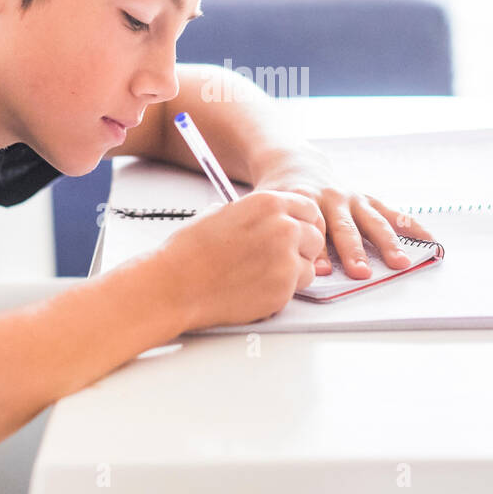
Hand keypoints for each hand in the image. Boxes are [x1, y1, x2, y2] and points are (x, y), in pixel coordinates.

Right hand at [153, 190, 325, 328]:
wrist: (177, 284)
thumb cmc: (190, 252)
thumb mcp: (222, 214)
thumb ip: (253, 216)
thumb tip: (264, 222)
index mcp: (268, 203)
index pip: (308, 209)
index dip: (301, 222)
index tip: (296, 232)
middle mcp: (284, 228)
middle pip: (315, 237)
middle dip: (301, 248)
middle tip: (279, 257)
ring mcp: (287, 260)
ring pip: (309, 266)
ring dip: (293, 271)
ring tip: (261, 274)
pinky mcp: (284, 289)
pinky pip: (297, 289)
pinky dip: (281, 290)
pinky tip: (256, 286)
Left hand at [252, 149, 435, 279]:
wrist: (293, 165)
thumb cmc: (278, 194)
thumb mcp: (265, 208)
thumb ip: (271, 231)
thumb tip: (269, 263)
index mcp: (305, 200)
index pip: (311, 229)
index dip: (314, 250)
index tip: (318, 270)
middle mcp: (332, 198)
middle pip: (344, 228)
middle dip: (352, 251)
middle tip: (360, 272)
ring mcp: (352, 199)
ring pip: (372, 222)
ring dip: (386, 243)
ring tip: (399, 263)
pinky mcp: (366, 200)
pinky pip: (392, 213)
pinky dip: (411, 226)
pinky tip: (428, 240)